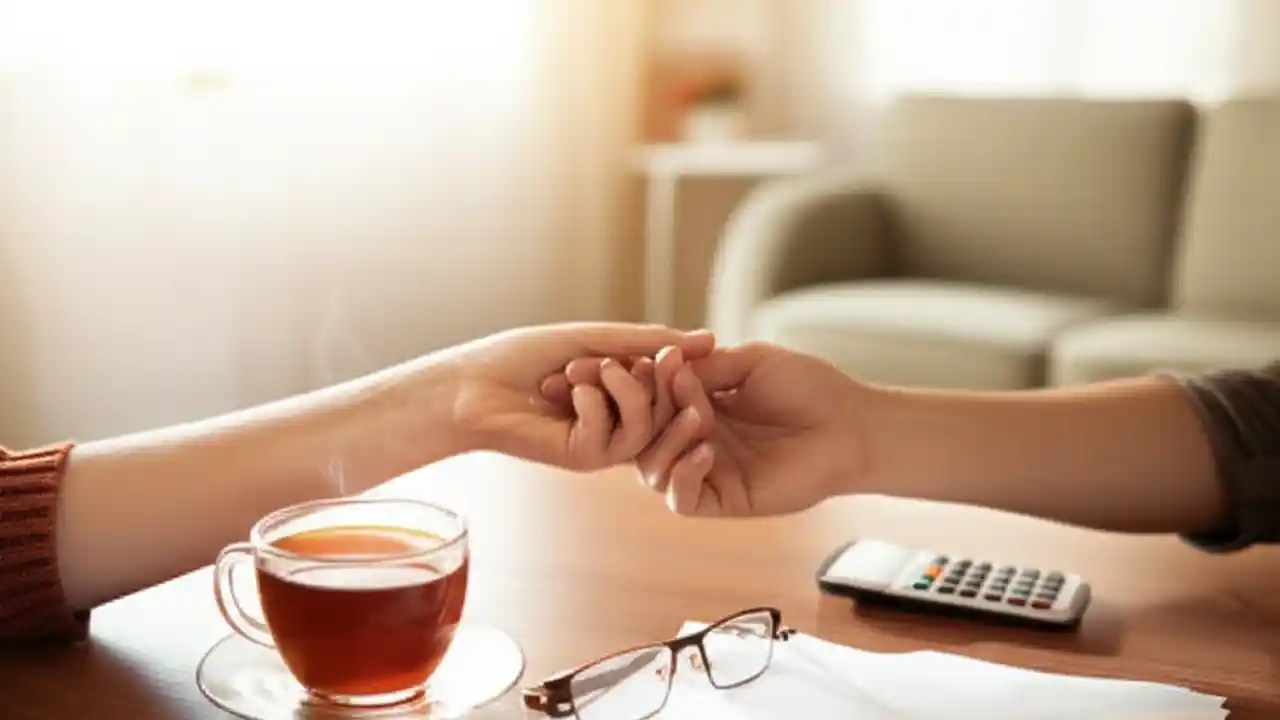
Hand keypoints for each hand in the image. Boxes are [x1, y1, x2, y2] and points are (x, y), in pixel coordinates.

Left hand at [443, 323, 713, 470]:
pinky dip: (596, 405)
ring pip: (645, 430)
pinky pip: (611, 439)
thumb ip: (646, 342)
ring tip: (596, 368)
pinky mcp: (578, 458)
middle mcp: (616, 423)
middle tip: (653, 358)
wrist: (471, 382)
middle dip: (664, 383)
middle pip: (670, 414)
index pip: (674, 389)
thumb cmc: (524, 357)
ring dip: (627, 393)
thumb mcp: (594, 340)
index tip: (672, 348)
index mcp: (623, 396)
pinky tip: (570, 389)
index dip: (679, 368)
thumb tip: (710, 339)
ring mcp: (600, 444)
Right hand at [565, 342, 867, 515]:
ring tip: (698, 414)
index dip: (633, 382)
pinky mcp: (724, 500)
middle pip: (641, 433)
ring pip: (652, 468)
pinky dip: (683, 475)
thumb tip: (661, 362)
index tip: (624, 359)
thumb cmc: (808, 387)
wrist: (851, 424)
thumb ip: (705, 366)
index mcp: (696, 405)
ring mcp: (707, 471)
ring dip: (666, 439)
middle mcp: (694, 440)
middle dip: (642, 407)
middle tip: (653, 380)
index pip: (648, 399)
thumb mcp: (749, 361)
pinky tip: (705, 450)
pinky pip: (681, 499)